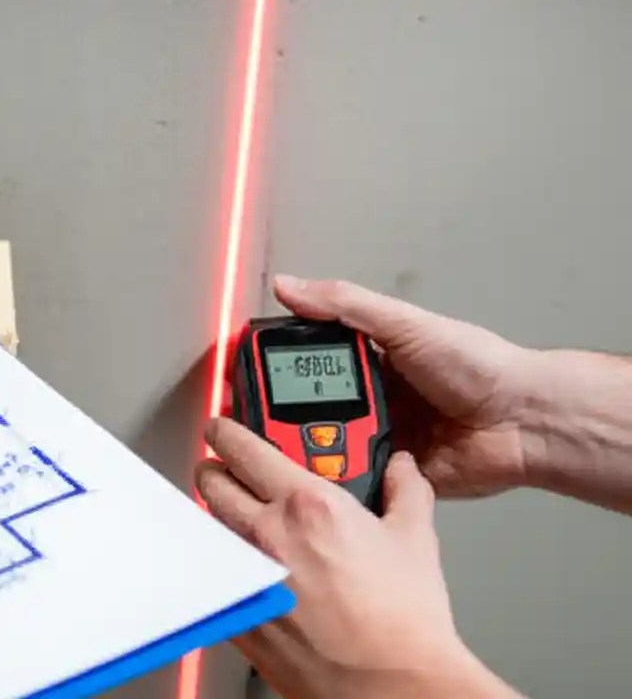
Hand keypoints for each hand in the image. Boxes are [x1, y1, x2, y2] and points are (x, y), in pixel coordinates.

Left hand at [197, 418, 517, 698]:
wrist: (392, 682)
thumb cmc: (403, 620)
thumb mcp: (416, 539)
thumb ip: (405, 491)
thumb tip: (403, 470)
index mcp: (306, 504)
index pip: (243, 448)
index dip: (227, 431)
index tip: (223, 427)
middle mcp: (267, 534)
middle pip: (211, 483)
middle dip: (214, 469)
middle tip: (223, 467)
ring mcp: (248, 575)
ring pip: (208, 527)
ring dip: (217, 514)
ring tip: (235, 514)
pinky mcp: (240, 613)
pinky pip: (216, 572)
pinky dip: (223, 560)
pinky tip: (242, 563)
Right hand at [272, 275, 536, 498]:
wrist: (523, 423)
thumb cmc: (480, 367)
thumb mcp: (405, 325)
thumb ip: (346, 306)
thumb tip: (291, 286)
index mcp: (367, 357)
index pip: (302, 358)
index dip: (270, 364)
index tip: (239, 369)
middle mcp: (367, 396)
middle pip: (302, 405)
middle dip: (277, 412)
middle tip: (252, 416)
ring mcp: (375, 435)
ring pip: (318, 444)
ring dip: (304, 446)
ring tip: (287, 444)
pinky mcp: (387, 472)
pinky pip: (348, 477)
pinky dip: (334, 477)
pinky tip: (320, 471)